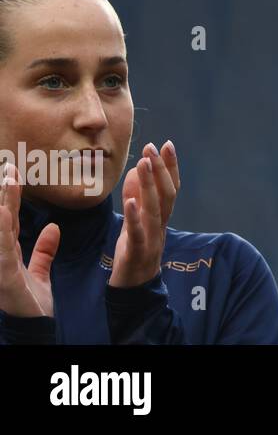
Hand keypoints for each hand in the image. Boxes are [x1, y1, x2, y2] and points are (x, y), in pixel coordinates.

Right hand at [0, 162, 59, 317]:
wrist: (34, 329)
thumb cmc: (32, 304)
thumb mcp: (39, 272)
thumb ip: (44, 250)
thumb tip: (53, 227)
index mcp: (9, 254)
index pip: (11, 219)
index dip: (11, 197)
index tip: (14, 173)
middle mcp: (2, 256)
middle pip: (3, 220)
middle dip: (5, 194)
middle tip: (9, 168)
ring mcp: (0, 266)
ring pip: (0, 231)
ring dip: (3, 206)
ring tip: (7, 181)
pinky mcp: (5, 277)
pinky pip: (4, 251)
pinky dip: (2, 231)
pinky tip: (4, 213)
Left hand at [108, 141, 180, 288]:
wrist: (133, 289)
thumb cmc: (134, 251)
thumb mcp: (135, 220)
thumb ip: (136, 195)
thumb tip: (136, 168)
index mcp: (161, 217)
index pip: (171, 187)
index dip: (171, 167)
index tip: (167, 144)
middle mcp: (161, 225)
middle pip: (167, 195)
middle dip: (161, 170)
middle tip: (153, 148)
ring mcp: (151, 239)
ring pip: (155, 209)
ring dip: (150, 185)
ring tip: (143, 163)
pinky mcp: (136, 253)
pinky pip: (137, 233)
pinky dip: (135, 216)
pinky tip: (130, 201)